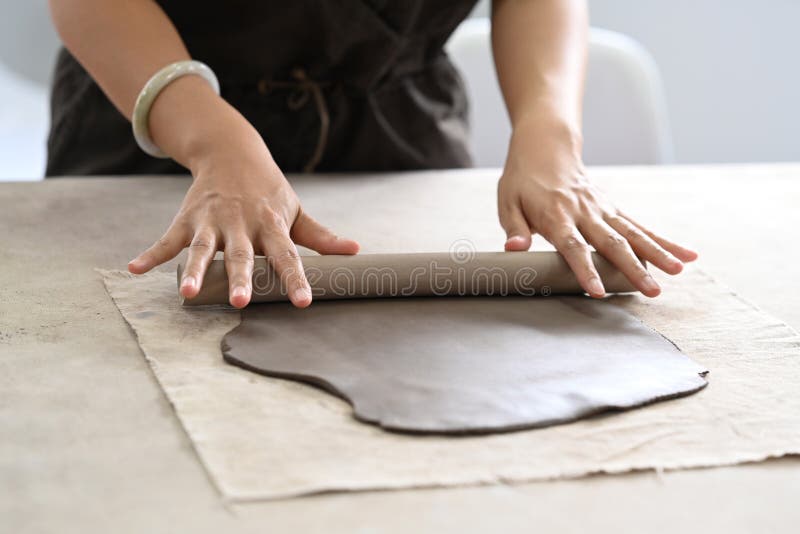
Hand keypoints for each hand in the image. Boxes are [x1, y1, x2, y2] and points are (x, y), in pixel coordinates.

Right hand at [127, 116, 358, 307]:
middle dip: (240, 278)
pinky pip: (167, 239)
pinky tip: (134, 269)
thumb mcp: (295, 210)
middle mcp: (241, 224)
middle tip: (240, 303)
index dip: (295, 279)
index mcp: (271, 225)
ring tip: (187, 292)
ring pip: (202, 249)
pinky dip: (150, 254)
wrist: (231, 152)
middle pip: (241, 255)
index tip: (303, 302)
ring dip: (194, 270)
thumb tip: (356, 252)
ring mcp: (212, 222)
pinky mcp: (187, 219)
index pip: (287, 256)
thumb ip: (322, 236)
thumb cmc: (268, 190)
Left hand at [497, 119, 696, 297]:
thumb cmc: (522, 180)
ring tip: (677, 273)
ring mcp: (603, 209)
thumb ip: (514, 229)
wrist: (545, 147)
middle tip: (651, 291)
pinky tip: (686, 256)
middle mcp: (585, 211)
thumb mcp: (508, 202)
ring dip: (657, 254)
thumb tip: (513, 250)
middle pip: (612, 242)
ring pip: (634, 233)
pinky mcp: (613, 209)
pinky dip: (664, 241)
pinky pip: (641, 226)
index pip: (573, 246)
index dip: (585, 269)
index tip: (597, 290)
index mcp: (556, 214)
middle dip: (633, 268)